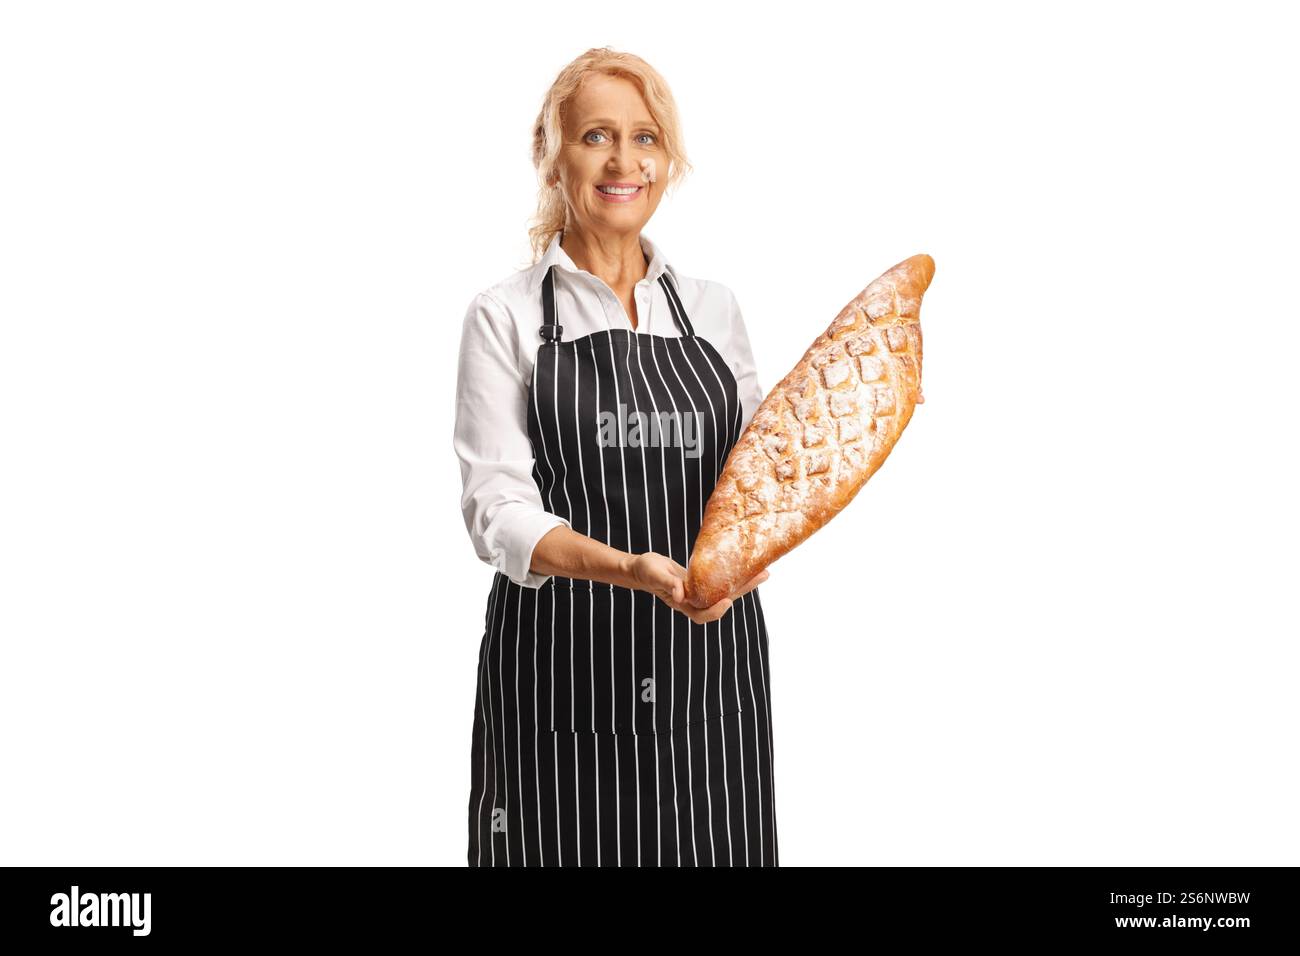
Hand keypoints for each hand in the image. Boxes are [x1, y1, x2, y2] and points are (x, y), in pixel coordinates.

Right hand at [625, 552, 768, 624]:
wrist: (643, 568)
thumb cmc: (646, 572)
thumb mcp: (654, 575)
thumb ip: (667, 584)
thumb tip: (680, 595)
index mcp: (682, 603)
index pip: (702, 614)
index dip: (715, 612)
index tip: (727, 602)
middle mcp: (695, 599)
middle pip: (723, 600)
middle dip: (743, 589)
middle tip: (763, 575)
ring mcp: (699, 591)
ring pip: (725, 590)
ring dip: (744, 582)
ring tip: (763, 571)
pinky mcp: (702, 580)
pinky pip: (720, 579)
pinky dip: (733, 574)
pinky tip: (743, 565)